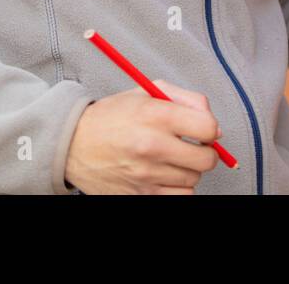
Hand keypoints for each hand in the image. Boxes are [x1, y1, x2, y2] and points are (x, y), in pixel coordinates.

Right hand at [63, 79, 222, 193]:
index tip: (202, 130)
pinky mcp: (140, 195)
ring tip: (170, 159)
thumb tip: (214, 126)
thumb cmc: (111, 116)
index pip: (208, 127)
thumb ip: (186, 99)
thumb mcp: (146, 92)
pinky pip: (181, 197)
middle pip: (207, 159)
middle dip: (205, 152)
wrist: (73, 143)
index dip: (210, 129)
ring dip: (188, 170)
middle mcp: (152, 146)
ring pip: (194, 179)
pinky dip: (178, 187)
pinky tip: (165, 175)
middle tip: (192, 146)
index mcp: (155, 115)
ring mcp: (146, 174)